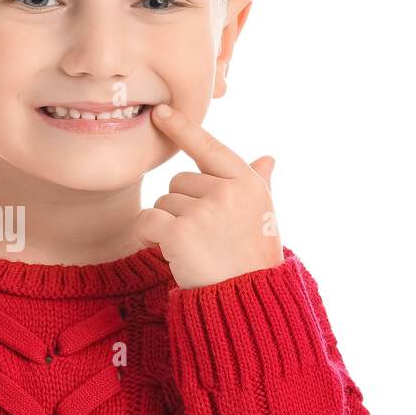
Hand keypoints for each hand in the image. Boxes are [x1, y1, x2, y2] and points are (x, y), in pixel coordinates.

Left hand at [133, 103, 282, 289]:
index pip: (210, 147)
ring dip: (168, 225)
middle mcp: (228, 191)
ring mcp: (205, 210)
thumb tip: (268, 158)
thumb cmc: (252, 257)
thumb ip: (259, 184)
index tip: (161, 112)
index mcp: (248, 182)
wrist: (248, 302)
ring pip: (163, 202)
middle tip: (204, 236)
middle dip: (181, 207)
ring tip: (195, 248)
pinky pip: (147, 220)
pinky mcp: (180, 232)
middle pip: (178, 182)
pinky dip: (148, 235)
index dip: (183, 128)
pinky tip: (168, 251)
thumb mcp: (262, 216)